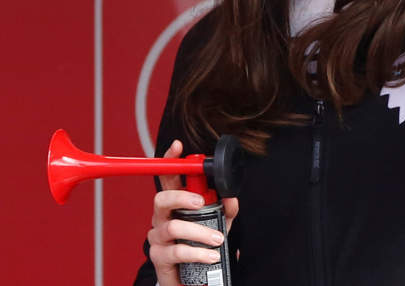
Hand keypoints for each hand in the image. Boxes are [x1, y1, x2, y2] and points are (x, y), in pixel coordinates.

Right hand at [145, 140, 238, 285]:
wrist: (191, 278)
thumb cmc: (201, 245)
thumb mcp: (218, 224)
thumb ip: (225, 208)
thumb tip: (232, 196)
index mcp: (175, 205)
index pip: (169, 179)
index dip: (170, 161)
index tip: (178, 146)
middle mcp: (162, 218)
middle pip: (160, 199)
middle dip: (181, 196)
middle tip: (201, 202)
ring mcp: (158, 238)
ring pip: (173, 227)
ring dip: (200, 233)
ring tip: (218, 240)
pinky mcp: (160, 258)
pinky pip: (177, 251)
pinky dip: (198, 253)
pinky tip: (211, 256)